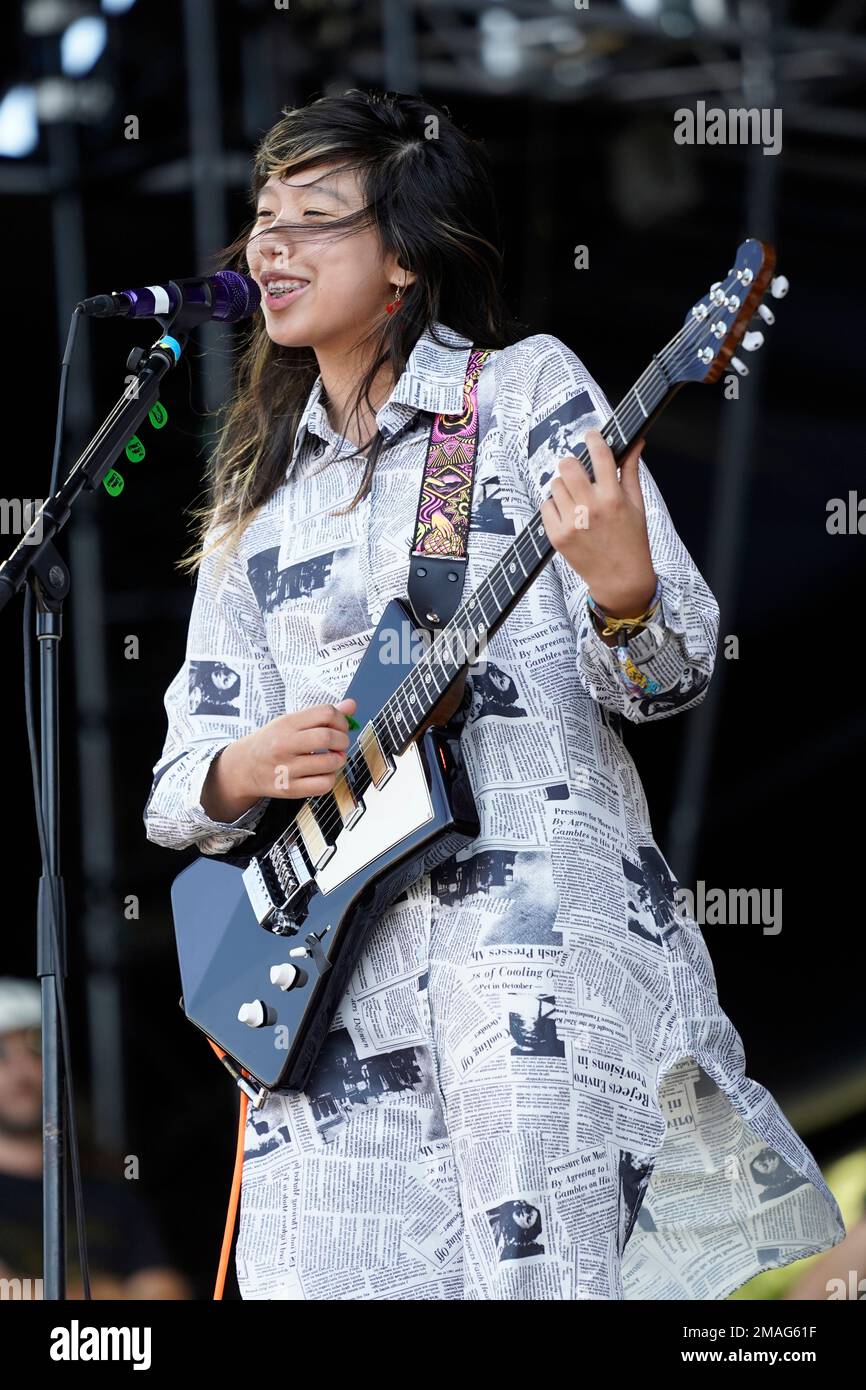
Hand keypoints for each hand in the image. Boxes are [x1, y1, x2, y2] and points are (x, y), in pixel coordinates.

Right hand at [202, 698, 356, 818]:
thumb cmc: (271, 741)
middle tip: (340, 743)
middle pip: (328, 737)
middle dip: (343, 740)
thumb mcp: (291, 722)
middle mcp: (284, 745)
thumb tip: (351, 705)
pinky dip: (330, 778)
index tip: (340, 726)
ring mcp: (286, 769)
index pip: (325, 713)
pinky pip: (323, 784)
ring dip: (339, 760)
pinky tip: (323, 773)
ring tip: (333, 758)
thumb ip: (321, 715)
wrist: (243, 767)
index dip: (341, 719)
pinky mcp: (289, 789)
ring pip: (330, 763)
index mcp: (286, 724)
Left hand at [541, 428, 656, 616]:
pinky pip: (546, 506)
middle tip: (579, 471)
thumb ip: (631, 471)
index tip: (591, 435)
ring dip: (564, 486)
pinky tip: (568, 515)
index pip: (600, 455)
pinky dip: (555, 506)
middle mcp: (590, 508)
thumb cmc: (632, 541)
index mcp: (613, 498)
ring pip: (555, 485)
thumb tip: (635, 442)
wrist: (620, 579)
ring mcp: (571, 523)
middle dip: (573, 463)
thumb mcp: (637, 504)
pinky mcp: (556, 536)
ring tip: (577, 500)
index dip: (594, 439)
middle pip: (568, 465)